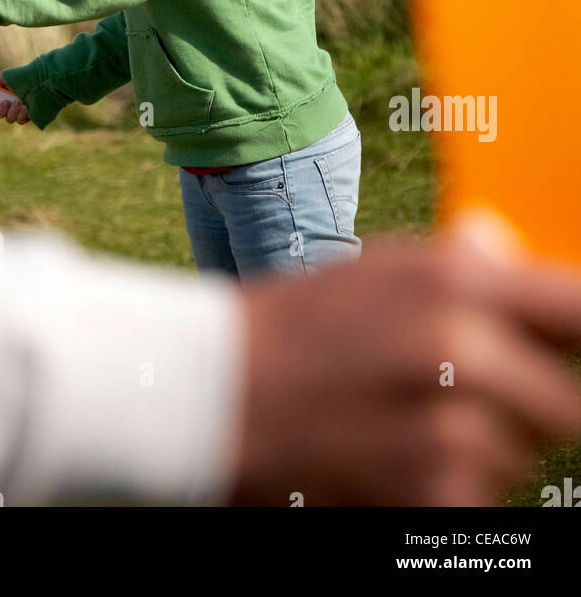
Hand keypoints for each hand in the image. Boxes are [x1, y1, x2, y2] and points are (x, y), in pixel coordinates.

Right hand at [0, 69, 29, 123]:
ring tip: (19, 102)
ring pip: (9, 119)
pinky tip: (25, 108)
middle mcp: (12, 100)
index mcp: (5, 91)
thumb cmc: (27, 76)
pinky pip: (20, 121)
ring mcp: (21, 108)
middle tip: (6, 102)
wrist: (46, 82)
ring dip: (12, 112)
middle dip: (0, 110)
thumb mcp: (8, 76)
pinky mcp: (30, 115)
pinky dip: (21, 116)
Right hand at [228, 227, 580, 506]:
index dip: (579, 330)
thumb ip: (470, 265)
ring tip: (412, 419)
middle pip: (569, 404)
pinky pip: (484, 496)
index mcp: (457, 284)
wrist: (219, 392)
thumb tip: (535, 267)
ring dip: (486, 446)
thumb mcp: (384, 265)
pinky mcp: (434, 498)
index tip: (573, 341)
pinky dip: (450, 484)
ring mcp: (452, 434)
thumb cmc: (303, 321)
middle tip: (473, 392)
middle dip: (533, 403)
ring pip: (524, 457)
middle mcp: (465, 355)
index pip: (580, 309)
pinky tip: (395, 453)